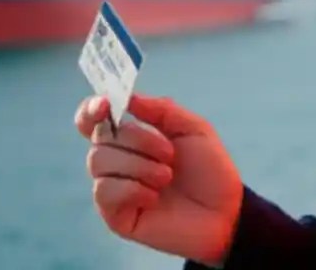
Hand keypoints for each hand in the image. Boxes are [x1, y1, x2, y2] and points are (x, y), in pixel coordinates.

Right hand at [75, 92, 243, 266]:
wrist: (225, 212)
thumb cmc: (209, 171)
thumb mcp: (192, 129)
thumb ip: (160, 110)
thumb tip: (127, 98)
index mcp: (131, 139)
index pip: (92, 120)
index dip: (90, 109)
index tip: (105, 105)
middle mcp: (117, 162)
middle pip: (99, 139)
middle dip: (137, 141)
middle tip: (169, 154)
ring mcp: (114, 190)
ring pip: (98, 162)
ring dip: (139, 166)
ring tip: (166, 177)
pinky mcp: (115, 216)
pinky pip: (104, 192)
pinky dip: (131, 189)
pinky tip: (153, 198)